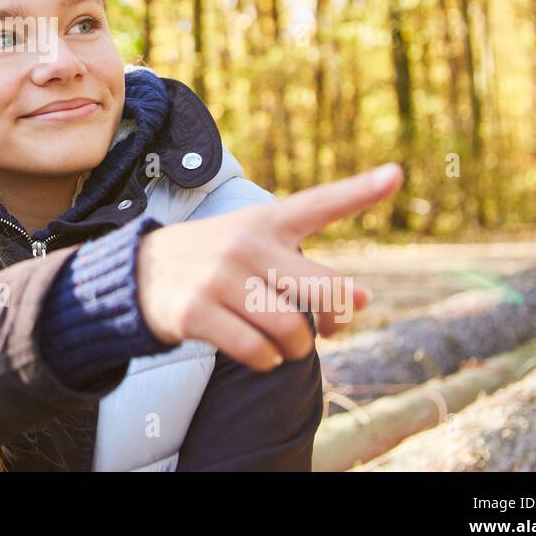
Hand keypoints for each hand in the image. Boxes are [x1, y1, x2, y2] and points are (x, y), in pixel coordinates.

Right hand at [135, 163, 401, 370]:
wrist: (139, 272)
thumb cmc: (216, 263)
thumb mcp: (256, 247)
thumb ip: (309, 271)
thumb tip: (362, 300)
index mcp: (267, 221)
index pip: (319, 204)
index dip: (360, 191)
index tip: (396, 174)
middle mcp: (246, 244)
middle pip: (324, 292)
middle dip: (333, 322)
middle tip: (324, 331)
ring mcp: (220, 276)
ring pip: (291, 331)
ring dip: (295, 350)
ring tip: (281, 346)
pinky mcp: (196, 310)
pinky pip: (256, 352)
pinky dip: (264, 361)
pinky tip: (254, 351)